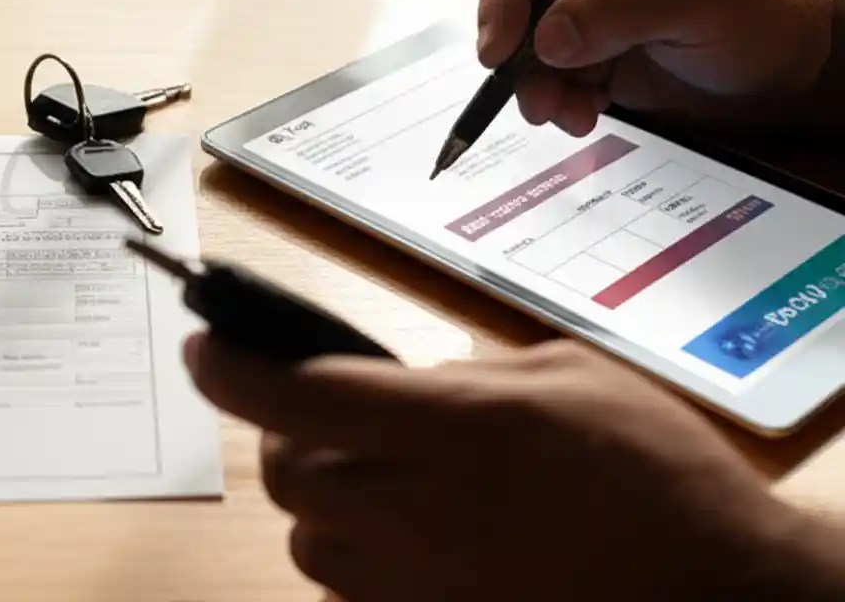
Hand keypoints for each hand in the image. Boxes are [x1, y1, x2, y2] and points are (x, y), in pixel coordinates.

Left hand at [184, 333, 844, 600]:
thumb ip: (467, 375)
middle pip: (283, 475)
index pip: (292, 393)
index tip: (205, 344)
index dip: (229, 366)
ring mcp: (416, 583)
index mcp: (450, 427)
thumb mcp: (564, 375)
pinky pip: (348, 595)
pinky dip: (353, 559)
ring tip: (379, 482)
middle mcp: (415, 510)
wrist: (715, 588)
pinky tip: (405, 539)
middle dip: (285, 435)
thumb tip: (404, 383)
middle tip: (323, 414)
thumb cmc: (652, 469)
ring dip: (319, 502)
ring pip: (305, 542)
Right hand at [478, 0, 844, 135]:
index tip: (500, 47)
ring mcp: (588, 10)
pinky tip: (585, 114)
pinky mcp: (592, 55)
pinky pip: (551, 80)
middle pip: (516, 0)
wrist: (792, 67)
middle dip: (518, 54)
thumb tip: (547, 39)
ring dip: (537, 87)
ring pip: (528, 49)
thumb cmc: (763, 8)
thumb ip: (619, 8)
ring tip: (567, 113)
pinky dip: (559, 102)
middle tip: (533, 93)